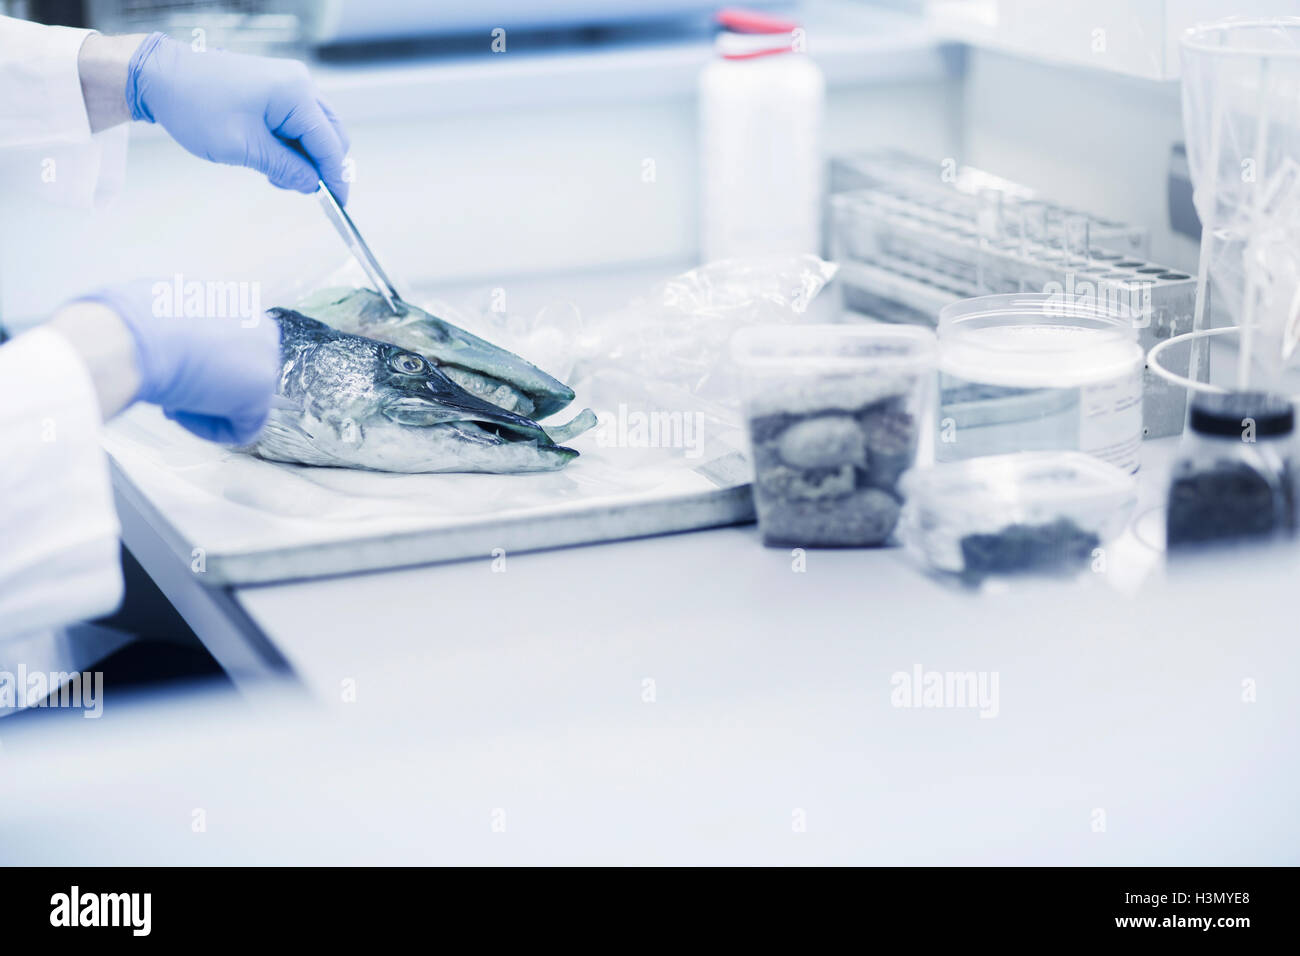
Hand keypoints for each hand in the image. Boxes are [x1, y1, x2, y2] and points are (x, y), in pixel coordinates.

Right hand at [76, 281, 280, 443]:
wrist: (135, 337)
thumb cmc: (136, 321)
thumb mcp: (163, 311)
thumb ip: (185, 330)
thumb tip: (178, 345)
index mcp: (236, 304)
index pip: (229, 348)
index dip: (197, 367)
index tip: (170, 371)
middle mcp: (259, 326)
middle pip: (238, 375)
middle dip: (204, 389)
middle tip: (170, 392)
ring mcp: (266, 358)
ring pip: (242, 403)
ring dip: (204, 408)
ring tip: (171, 400)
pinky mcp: (262, 391)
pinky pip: (243, 428)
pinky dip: (209, 430)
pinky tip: (181, 412)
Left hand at [125, 33, 350, 201]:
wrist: (160, 77)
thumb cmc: (195, 106)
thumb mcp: (243, 148)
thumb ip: (285, 169)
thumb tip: (314, 185)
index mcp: (296, 94)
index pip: (330, 144)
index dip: (335, 177)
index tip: (339, 204)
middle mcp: (300, 84)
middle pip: (331, 136)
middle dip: (320, 167)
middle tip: (296, 189)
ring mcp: (289, 83)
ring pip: (317, 131)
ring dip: (304, 158)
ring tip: (273, 173)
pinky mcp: (277, 88)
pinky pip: (299, 122)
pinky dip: (292, 145)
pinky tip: (270, 157)